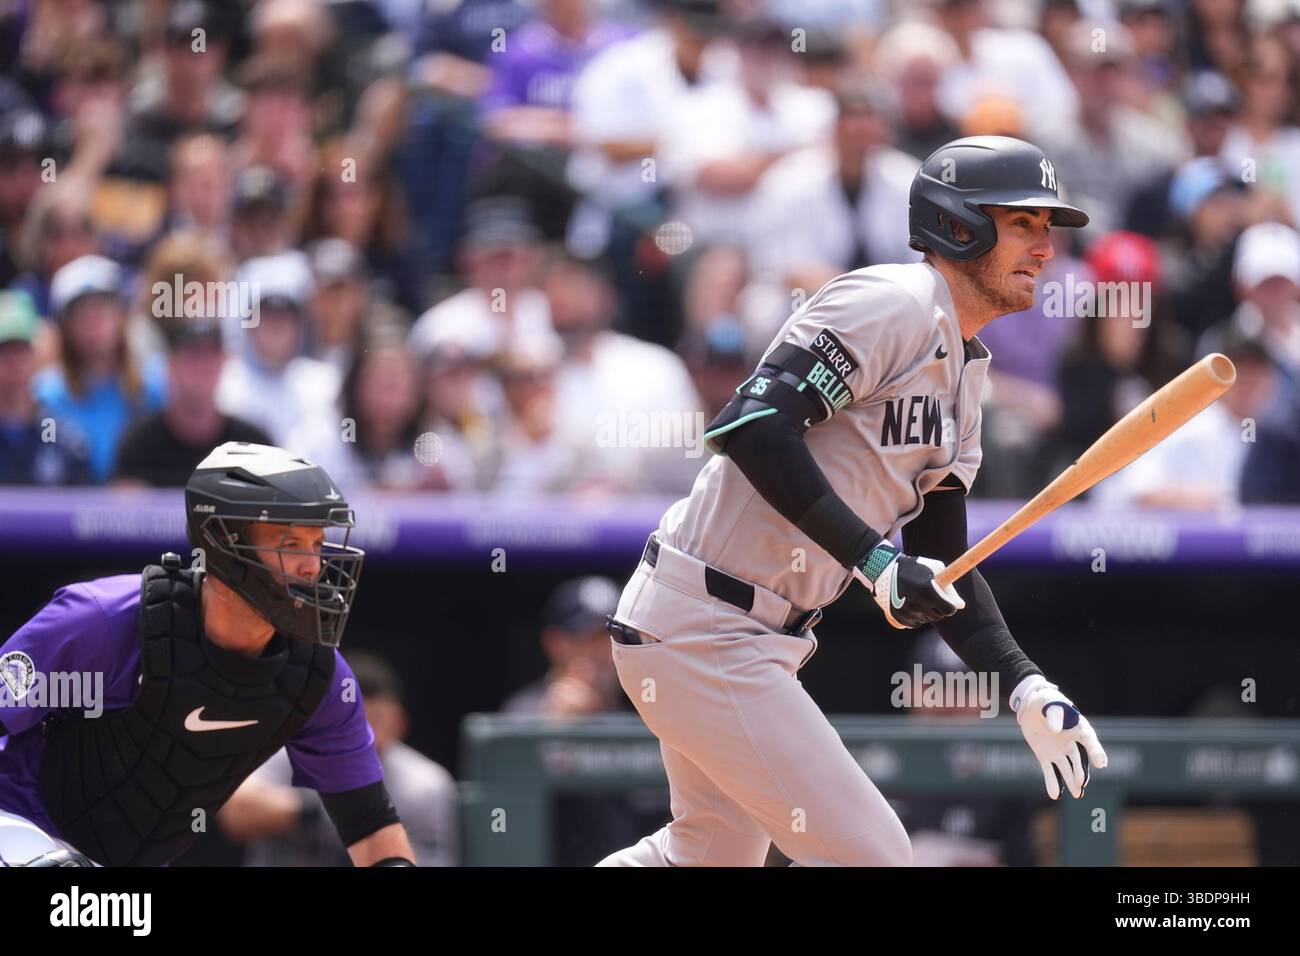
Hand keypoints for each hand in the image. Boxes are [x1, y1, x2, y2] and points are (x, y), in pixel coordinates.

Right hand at [853, 540, 964, 628]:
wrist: (885, 568)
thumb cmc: (915, 566)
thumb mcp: (935, 568)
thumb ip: (950, 588)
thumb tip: (961, 606)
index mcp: (928, 592)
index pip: (949, 610)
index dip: (950, 606)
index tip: (946, 600)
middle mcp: (917, 604)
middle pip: (938, 616)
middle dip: (938, 608)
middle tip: (933, 598)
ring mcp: (906, 612)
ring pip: (926, 620)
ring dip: (927, 612)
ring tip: (920, 599)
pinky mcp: (898, 617)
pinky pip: (914, 624)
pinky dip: (916, 617)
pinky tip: (912, 605)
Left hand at [1011, 675, 1108, 799]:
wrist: (1032, 705)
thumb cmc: (1047, 701)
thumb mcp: (1052, 703)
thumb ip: (1055, 715)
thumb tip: (1055, 730)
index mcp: (1078, 729)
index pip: (1090, 742)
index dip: (1096, 753)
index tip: (1102, 764)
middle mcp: (1071, 743)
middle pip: (1078, 761)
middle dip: (1080, 773)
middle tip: (1081, 784)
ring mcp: (1058, 750)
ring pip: (1066, 769)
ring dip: (1070, 781)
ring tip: (1076, 794)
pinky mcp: (1045, 755)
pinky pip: (1049, 770)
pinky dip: (1052, 782)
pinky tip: (1054, 795)